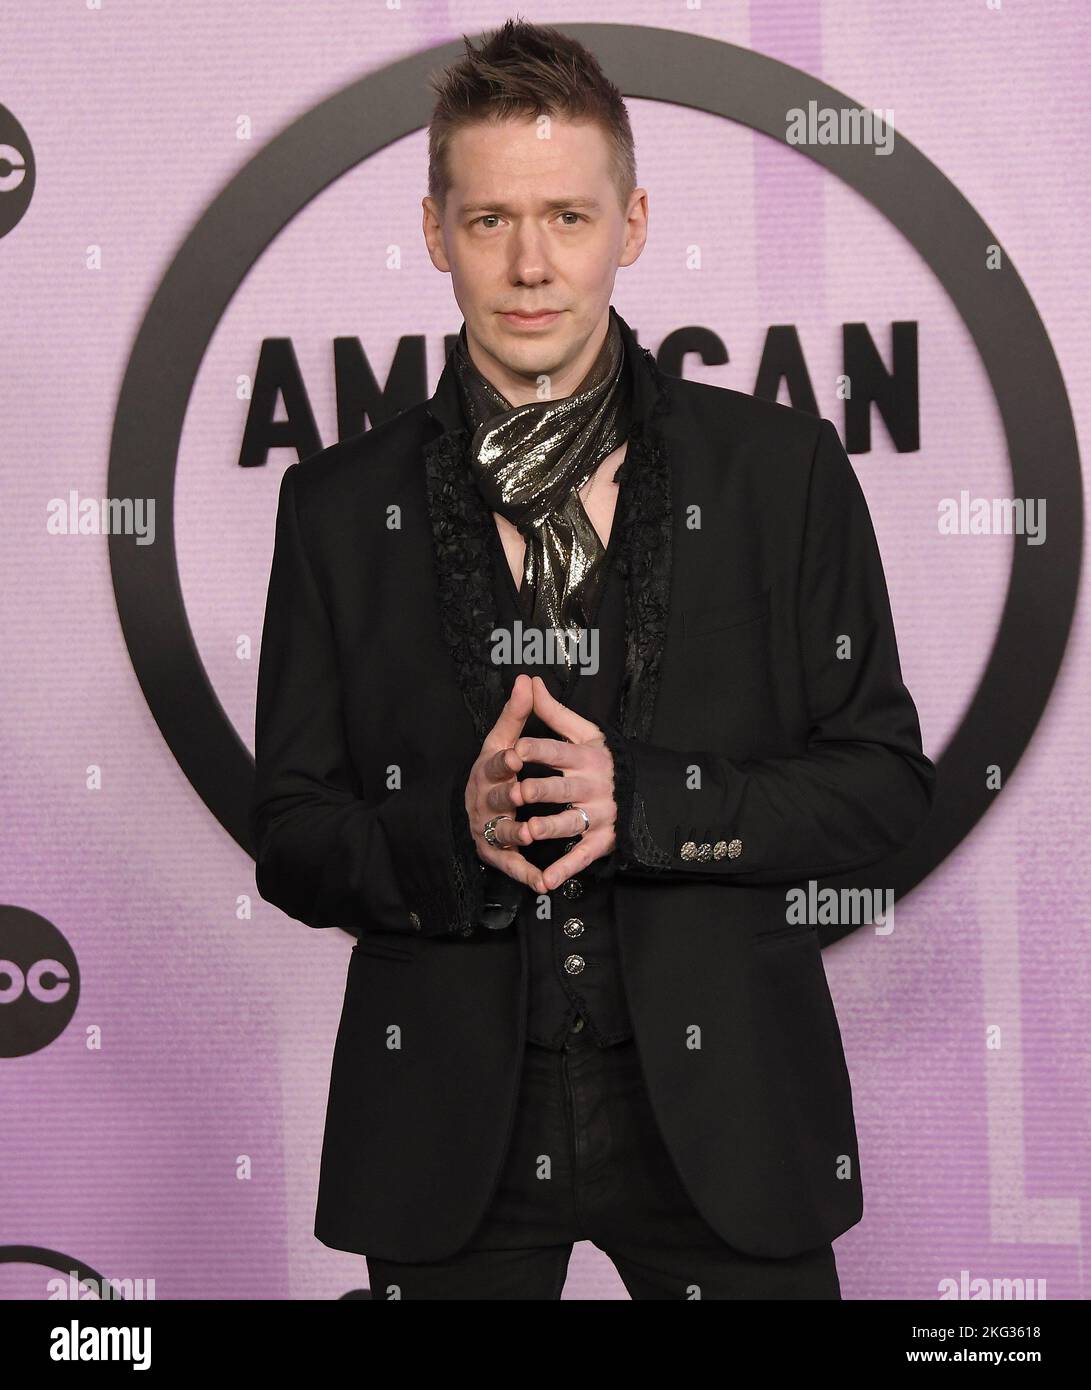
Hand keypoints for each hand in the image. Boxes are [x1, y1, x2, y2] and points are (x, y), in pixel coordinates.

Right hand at [464, 674, 547, 893]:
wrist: (465, 812)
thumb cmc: (493, 772)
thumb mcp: (500, 741)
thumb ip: (516, 713)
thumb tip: (527, 678)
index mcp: (488, 771)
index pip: (495, 763)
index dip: (504, 760)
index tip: (516, 754)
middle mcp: (485, 800)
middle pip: (496, 798)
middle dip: (507, 796)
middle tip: (520, 793)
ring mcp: (488, 829)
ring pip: (500, 831)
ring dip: (513, 833)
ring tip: (526, 834)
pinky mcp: (496, 855)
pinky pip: (511, 865)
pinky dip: (526, 874)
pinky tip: (542, 882)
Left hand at [510, 674, 617, 892]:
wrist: (651, 790)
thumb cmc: (609, 759)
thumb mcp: (587, 732)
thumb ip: (555, 712)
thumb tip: (530, 682)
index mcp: (587, 757)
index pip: (559, 752)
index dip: (538, 750)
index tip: (516, 749)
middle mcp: (593, 786)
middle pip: (562, 789)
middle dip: (540, 791)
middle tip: (517, 792)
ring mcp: (599, 815)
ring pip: (571, 822)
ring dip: (550, 829)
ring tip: (528, 832)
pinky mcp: (603, 840)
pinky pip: (582, 856)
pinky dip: (565, 869)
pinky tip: (545, 881)